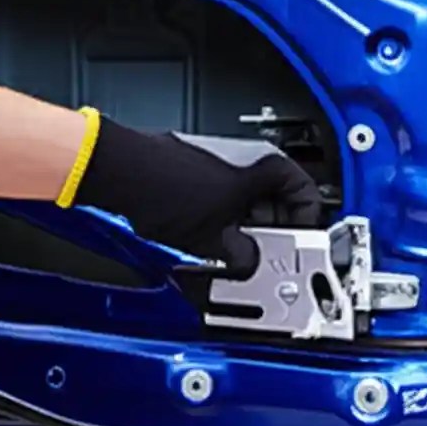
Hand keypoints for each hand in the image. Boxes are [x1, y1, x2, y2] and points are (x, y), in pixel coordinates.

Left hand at [72, 113, 324, 260]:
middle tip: (268, 254)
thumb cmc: (162, 190)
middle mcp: (245, 159)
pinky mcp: (198, 168)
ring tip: (235, 250)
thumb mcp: (213, 241)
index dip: (306, 223)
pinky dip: (224, 216)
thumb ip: (242, 257)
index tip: (298, 243)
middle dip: (274, 230)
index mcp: (262, 169)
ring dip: (247, 226)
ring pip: (248, 198)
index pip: (306, 193)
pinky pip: (224, 195)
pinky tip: (210, 238)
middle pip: (277, 198)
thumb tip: (250, 265)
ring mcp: (220, 162)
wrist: (120, 173)